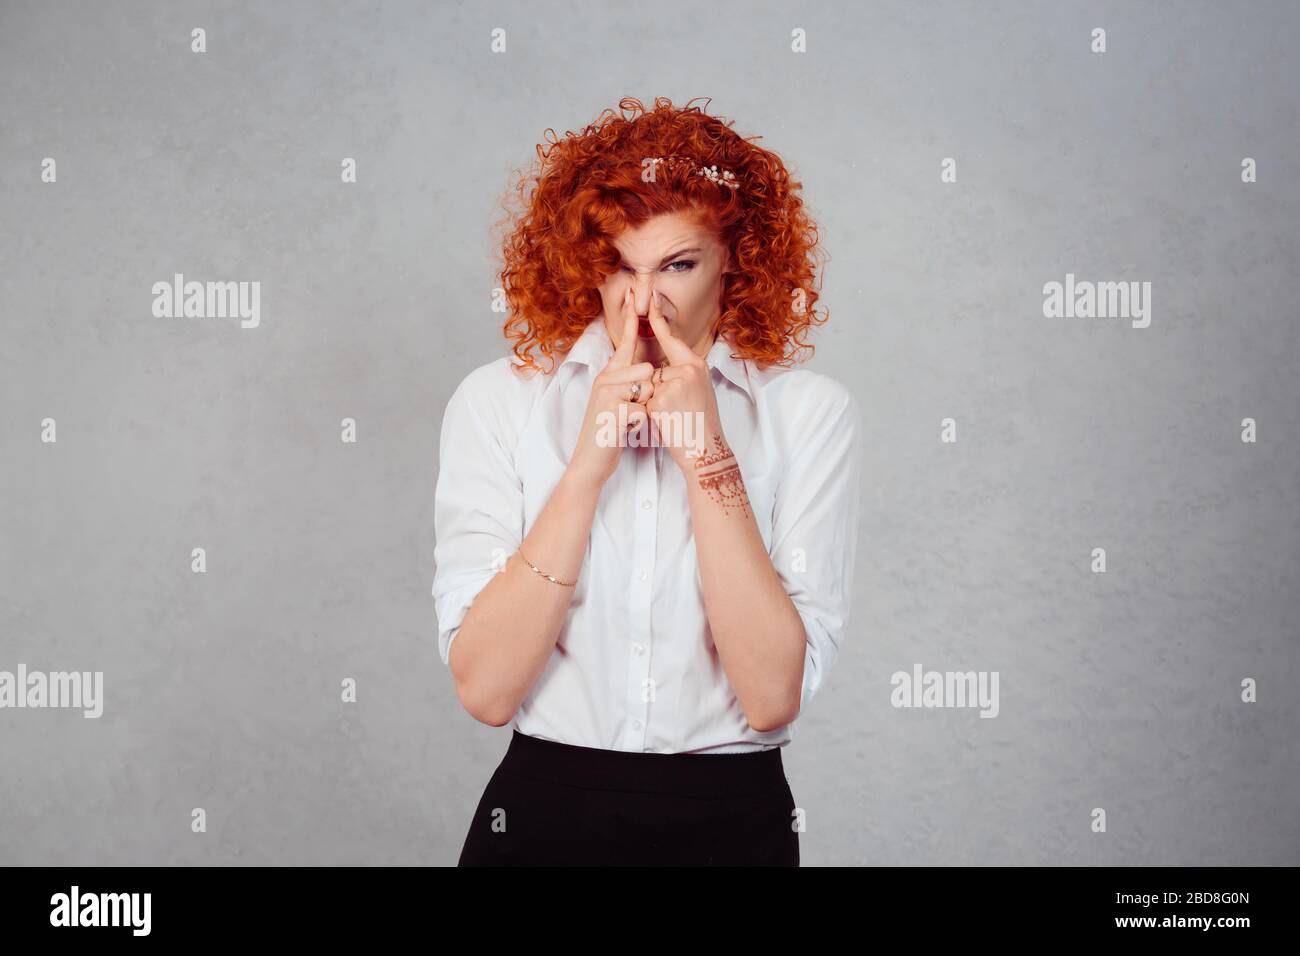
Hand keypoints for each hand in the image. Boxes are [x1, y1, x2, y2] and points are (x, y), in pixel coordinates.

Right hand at [565, 286, 657, 487]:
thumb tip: (648, 370)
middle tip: (632, 414)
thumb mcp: (616, 404)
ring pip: (647, 387)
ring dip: (646, 409)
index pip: (623, 344)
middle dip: (650, 394)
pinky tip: (625, 432)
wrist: (590, 461)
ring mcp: (607, 394)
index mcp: (607, 376)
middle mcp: (605, 380)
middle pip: (646, 369)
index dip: (630, 320)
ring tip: (628, 423)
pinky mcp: (612, 410)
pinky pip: (643, 409)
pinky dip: (641, 424)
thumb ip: (628, 384)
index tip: (635, 295)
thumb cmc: (609, 434)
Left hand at [642, 288, 723, 471]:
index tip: (649, 298)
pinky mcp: (661, 399)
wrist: (706, 451)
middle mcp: (686, 369)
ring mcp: (673, 383)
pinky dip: (650, 414)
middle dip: (657, 394)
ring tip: (674, 418)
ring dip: (653, 405)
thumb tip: (657, 369)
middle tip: (679, 413)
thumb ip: (681, 374)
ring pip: (647, 388)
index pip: (672, 340)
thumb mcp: (697, 390)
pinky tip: (668, 423)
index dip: (658, 319)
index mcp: (695, 365)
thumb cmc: (700, 424)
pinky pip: (644, 402)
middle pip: (654, 372)